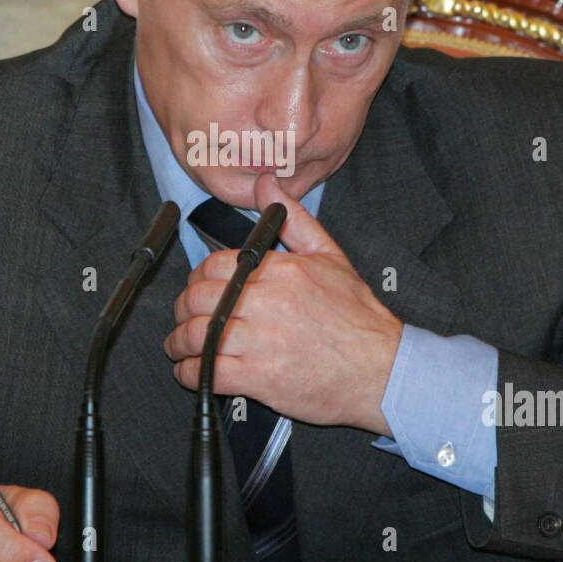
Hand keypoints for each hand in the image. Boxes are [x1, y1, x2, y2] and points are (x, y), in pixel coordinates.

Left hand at [165, 172, 402, 434]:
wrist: (383, 369)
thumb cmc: (358, 317)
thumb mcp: (330, 256)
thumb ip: (294, 219)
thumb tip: (266, 184)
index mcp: (281, 270)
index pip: (215, 265)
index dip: (197, 277)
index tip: (197, 288)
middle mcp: (267, 302)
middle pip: (198, 298)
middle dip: (182, 309)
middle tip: (183, 318)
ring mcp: (261, 341)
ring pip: (196, 335)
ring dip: (179, 343)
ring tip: (180, 348)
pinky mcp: (260, 378)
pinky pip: (207, 371)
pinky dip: (190, 372)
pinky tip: (192, 371)